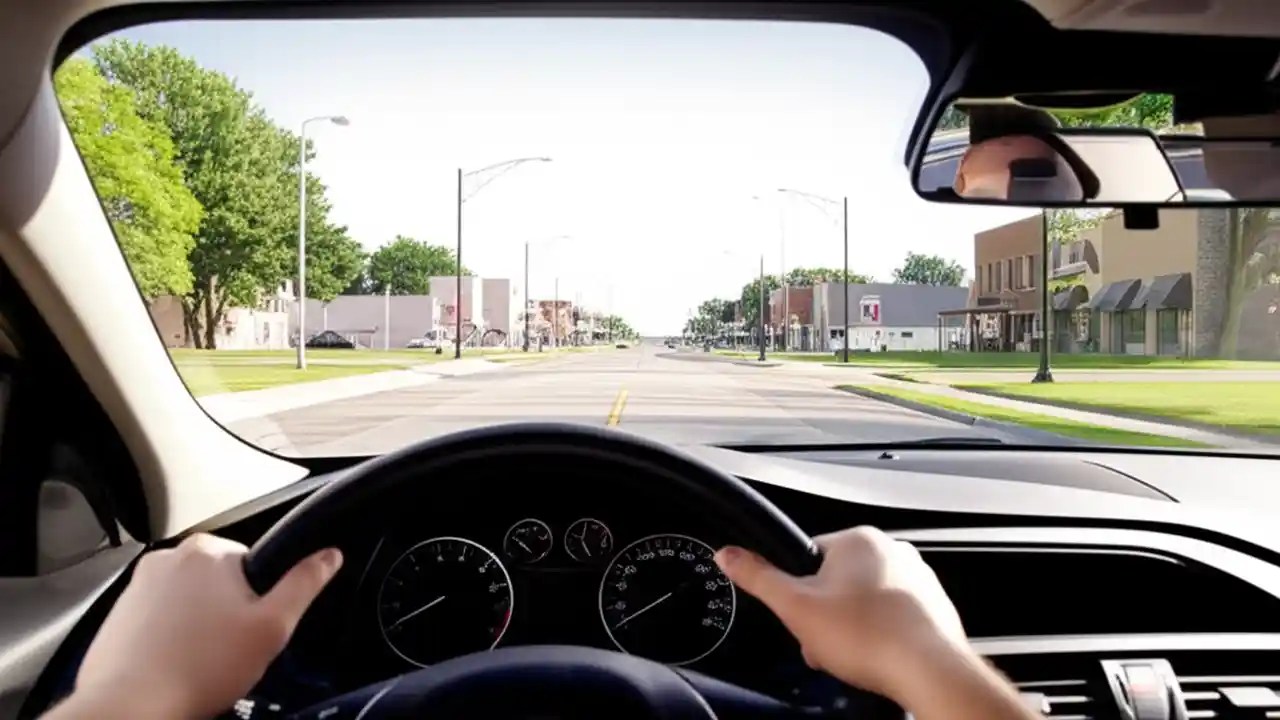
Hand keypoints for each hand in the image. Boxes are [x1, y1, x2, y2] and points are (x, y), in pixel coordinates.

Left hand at [72, 534, 341, 718]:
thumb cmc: (205, 666)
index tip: (250, 630)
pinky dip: (167, 640)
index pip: (251, 565)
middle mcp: (167, 556)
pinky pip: (156, 621)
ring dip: (196, 626)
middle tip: (228, 650)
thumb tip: (331, 554)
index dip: (258, 600)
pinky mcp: (115, 615)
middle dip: (226, 611)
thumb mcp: (272, 626)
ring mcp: (135, 585)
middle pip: (217, 582)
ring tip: (198, 663)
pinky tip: (173, 667)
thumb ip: (303, 584)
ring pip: (187, 602)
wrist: (130, 707)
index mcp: (208, 549)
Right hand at [714, 526, 965, 700]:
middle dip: (827, 614)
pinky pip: (894, 617)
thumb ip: (758, 577)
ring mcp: (918, 577)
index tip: (803, 616)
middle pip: (839, 581)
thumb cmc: (867, 637)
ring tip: (854, 653)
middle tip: (827, 641)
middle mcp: (893, 550)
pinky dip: (883, 635)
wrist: (927, 671)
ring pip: (867, 601)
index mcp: (858, 539)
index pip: (810, 556)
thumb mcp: (796, 606)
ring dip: (854, 627)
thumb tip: (728, 555)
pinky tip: (879, 655)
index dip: (799, 591)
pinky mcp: (933, 606)